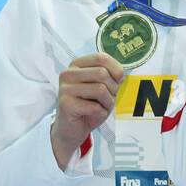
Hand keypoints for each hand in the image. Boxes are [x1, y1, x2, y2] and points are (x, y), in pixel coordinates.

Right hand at [50, 53, 124, 168]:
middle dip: (113, 88)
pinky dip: (101, 113)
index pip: (101, 57)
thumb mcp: (104, 87)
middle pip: (102, 73)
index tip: (118, 80)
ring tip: (100, 106)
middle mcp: (68, 74)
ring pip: (100, 89)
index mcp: (77, 65)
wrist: (72, 128)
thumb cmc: (89, 104)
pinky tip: (93, 114)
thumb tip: (120, 72)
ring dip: (107, 102)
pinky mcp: (65, 104)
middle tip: (108, 98)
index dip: (116, 69)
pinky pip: (94, 107)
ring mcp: (64, 88)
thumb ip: (111, 76)